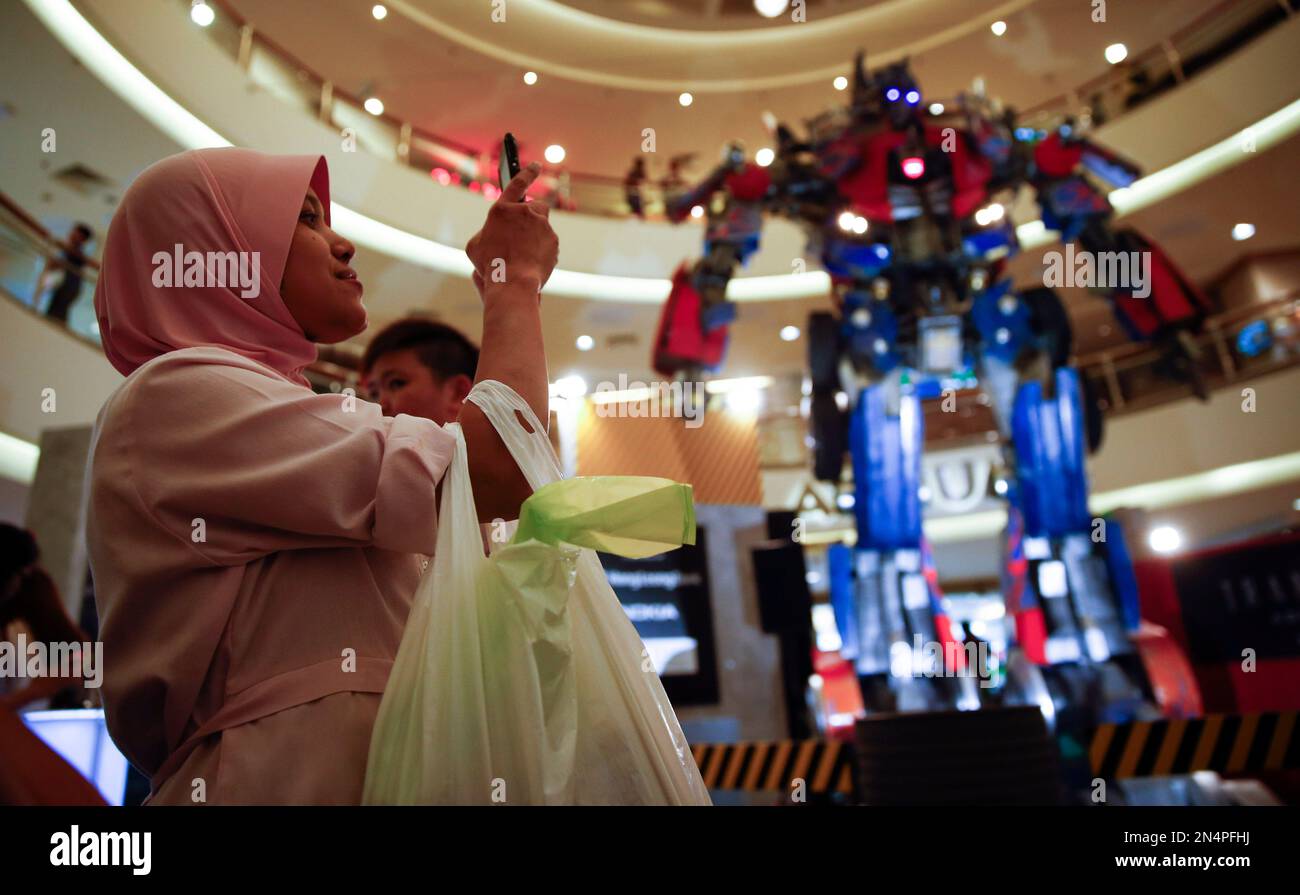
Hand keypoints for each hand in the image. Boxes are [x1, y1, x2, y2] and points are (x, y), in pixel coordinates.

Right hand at [465, 162, 558, 293]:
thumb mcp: (475, 246)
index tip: (536, 165)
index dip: (527, 172)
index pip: (517, 182)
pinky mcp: (553, 241)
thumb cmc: (490, 265)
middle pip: (536, 205)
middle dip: (533, 214)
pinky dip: (542, 250)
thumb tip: (495, 234)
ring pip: (543, 225)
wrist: (513, 282)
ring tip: (523, 253)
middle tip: (524, 229)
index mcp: (502, 209)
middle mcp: (525, 213)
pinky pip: (548, 242)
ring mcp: (542, 226)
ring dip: (536, 235)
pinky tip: (531, 261)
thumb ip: (486, 232)